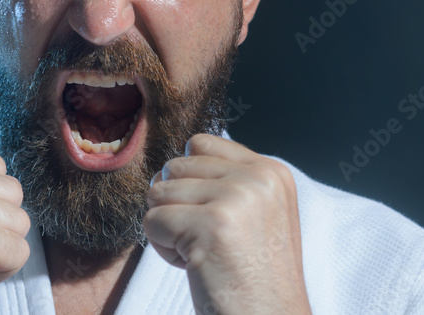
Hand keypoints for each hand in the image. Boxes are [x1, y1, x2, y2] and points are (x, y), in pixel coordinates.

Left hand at [144, 134, 311, 314]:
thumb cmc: (254, 278)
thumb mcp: (258, 214)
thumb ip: (226, 181)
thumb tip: (169, 163)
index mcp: (271, 171)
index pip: (200, 143)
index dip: (191, 183)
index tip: (216, 220)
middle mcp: (258, 178)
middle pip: (175, 167)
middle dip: (178, 207)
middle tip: (209, 243)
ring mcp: (235, 199)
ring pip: (159, 192)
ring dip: (170, 228)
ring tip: (204, 255)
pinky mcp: (210, 225)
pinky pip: (152, 221)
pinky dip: (163, 249)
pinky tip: (195, 267)